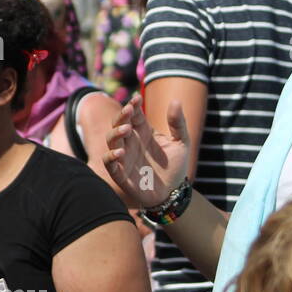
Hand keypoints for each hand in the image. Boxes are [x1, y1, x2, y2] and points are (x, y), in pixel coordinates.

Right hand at [102, 93, 190, 207]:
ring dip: (115, 133)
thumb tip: (176, 100)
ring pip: (111, 141)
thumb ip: (178, 123)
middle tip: (129, 111)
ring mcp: (123, 157)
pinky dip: (111, 156)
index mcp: (143, 132)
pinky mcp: (120, 173)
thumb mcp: (181, 142)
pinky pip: (109, 163)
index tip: (137, 98)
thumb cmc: (175, 166)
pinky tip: (120, 152)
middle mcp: (130, 142)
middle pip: (118, 124)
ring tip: (126, 129)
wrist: (173, 193)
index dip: (133, 105)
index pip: (134, 115)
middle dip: (121, 116)